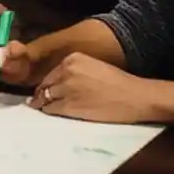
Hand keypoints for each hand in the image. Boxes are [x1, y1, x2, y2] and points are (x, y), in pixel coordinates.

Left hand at [29, 52, 154, 123]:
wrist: (135, 97)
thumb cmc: (119, 83)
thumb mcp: (93, 67)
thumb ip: (75, 71)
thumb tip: (59, 83)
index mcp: (72, 59)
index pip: (51, 73)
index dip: (48, 84)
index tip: (46, 90)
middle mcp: (66, 71)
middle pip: (45, 85)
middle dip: (42, 94)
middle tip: (38, 102)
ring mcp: (66, 89)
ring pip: (44, 98)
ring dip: (43, 104)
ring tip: (42, 109)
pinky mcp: (69, 106)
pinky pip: (51, 109)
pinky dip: (49, 112)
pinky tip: (53, 114)